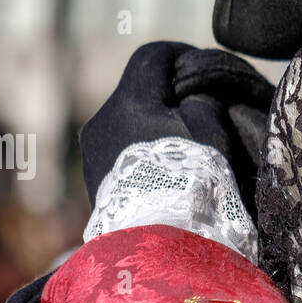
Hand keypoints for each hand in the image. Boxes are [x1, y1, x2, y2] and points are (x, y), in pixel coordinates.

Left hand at [79, 42, 274, 208]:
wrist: (160, 246)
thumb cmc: (190, 183)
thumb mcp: (209, 129)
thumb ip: (202, 98)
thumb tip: (195, 92)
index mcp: (128, 100)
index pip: (153, 56)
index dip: (182, 55)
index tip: (205, 69)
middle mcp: (100, 121)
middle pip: (138, 91)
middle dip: (169, 95)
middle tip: (203, 111)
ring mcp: (92, 155)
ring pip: (128, 124)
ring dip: (156, 127)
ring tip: (187, 149)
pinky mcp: (94, 184)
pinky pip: (122, 153)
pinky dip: (145, 153)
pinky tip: (168, 174)